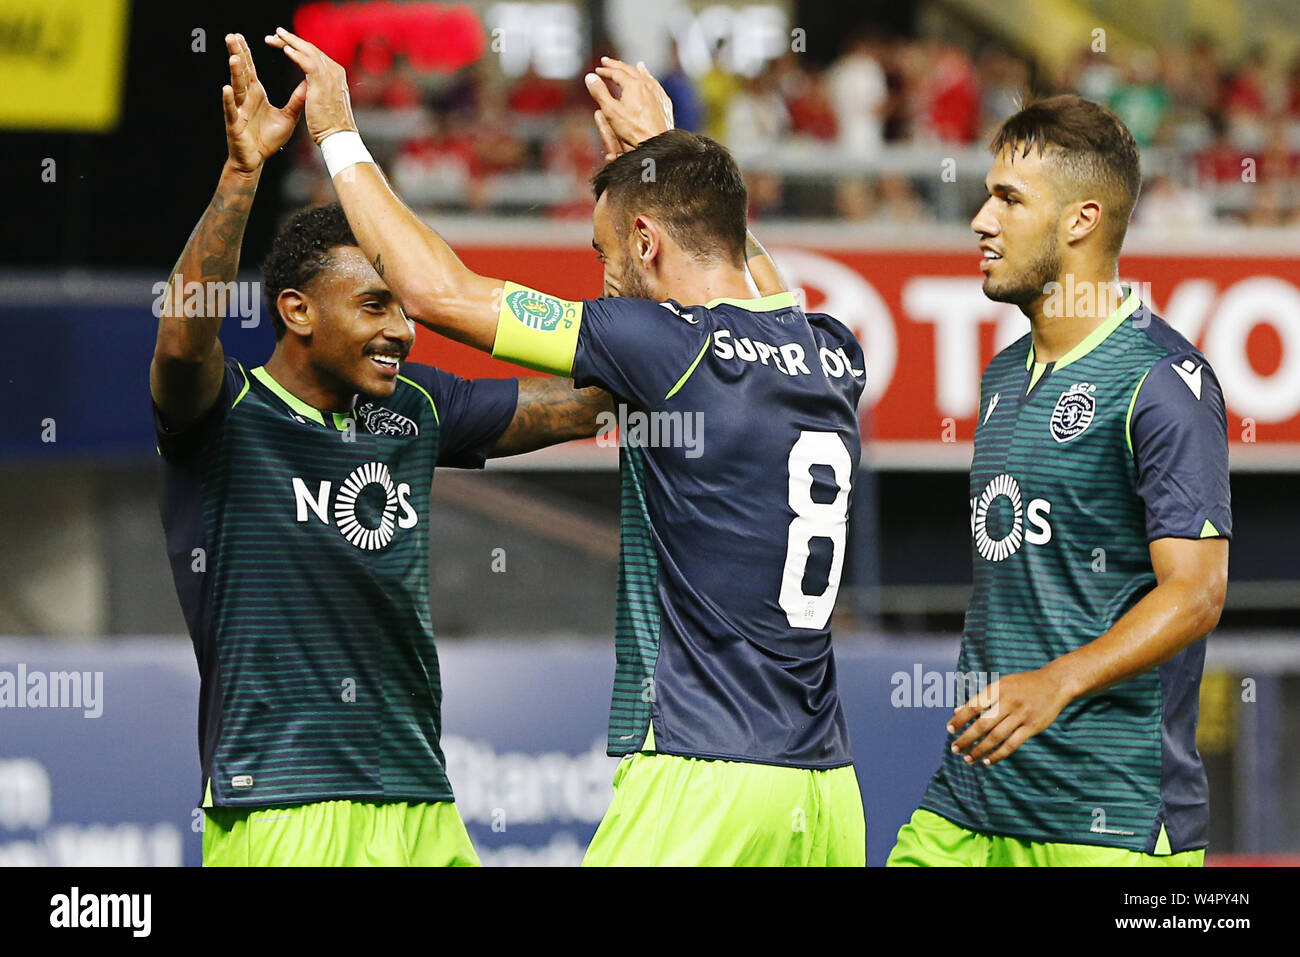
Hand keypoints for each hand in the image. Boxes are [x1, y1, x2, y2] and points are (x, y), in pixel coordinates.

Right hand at [222, 33, 305, 172]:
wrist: (257, 159)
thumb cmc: (268, 138)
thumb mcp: (288, 117)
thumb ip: (297, 100)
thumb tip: (308, 83)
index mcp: (256, 94)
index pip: (251, 70)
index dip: (247, 53)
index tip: (241, 36)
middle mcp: (245, 99)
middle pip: (241, 73)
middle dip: (237, 54)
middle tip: (231, 36)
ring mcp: (239, 110)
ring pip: (237, 88)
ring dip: (235, 73)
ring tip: (234, 58)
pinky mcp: (235, 124)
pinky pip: (232, 110)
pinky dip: (229, 100)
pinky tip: (226, 88)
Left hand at [265, 26, 357, 145]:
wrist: (338, 137)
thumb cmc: (331, 126)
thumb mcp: (325, 103)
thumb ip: (319, 90)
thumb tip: (309, 86)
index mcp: (335, 75)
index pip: (314, 55)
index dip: (298, 47)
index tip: (284, 44)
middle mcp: (334, 71)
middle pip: (310, 49)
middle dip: (291, 40)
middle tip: (275, 33)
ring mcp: (330, 74)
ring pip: (307, 51)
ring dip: (289, 42)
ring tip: (274, 36)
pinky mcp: (322, 81)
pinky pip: (306, 62)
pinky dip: (295, 54)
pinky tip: (284, 48)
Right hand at [584, 57, 673, 159]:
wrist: (657, 142)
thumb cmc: (635, 131)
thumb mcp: (611, 111)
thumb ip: (599, 92)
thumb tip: (590, 77)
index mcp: (633, 85)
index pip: (616, 73)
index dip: (605, 71)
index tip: (598, 70)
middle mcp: (647, 85)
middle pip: (630, 70)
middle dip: (617, 66)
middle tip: (607, 62)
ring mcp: (657, 93)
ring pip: (645, 76)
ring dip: (636, 70)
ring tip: (635, 65)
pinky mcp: (664, 102)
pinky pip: (655, 85)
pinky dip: (649, 79)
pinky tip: (650, 81)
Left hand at [946, 666, 1073, 765]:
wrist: (1056, 683)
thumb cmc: (1024, 684)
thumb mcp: (1002, 684)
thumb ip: (981, 697)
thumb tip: (958, 710)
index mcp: (998, 689)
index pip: (974, 706)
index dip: (960, 719)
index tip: (949, 729)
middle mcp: (1009, 702)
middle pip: (983, 724)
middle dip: (966, 738)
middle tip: (954, 749)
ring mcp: (1021, 715)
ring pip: (996, 736)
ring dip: (979, 749)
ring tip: (967, 758)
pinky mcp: (1033, 727)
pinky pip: (1012, 744)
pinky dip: (998, 754)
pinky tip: (986, 761)